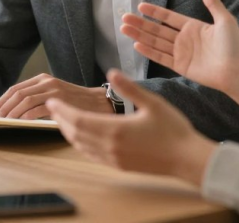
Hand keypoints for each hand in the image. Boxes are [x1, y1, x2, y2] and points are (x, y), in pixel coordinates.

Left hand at [0, 73, 109, 119]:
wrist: (99, 103)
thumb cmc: (75, 103)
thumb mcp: (54, 94)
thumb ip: (37, 98)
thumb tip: (14, 112)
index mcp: (42, 79)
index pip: (15, 89)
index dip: (1, 100)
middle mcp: (46, 82)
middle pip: (16, 93)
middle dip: (2, 107)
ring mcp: (52, 90)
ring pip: (24, 100)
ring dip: (10, 113)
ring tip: (3, 122)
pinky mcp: (59, 101)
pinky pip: (36, 109)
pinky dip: (24, 117)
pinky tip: (18, 124)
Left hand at [46, 69, 215, 186]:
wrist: (187, 159)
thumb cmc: (173, 129)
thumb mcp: (153, 102)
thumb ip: (129, 88)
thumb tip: (111, 73)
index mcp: (115, 130)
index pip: (78, 120)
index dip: (62, 111)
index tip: (51, 102)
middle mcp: (110, 147)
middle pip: (75, 134)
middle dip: (61, 121)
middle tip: (53, 109)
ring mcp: (114, 159)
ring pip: (81, 147)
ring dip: (70, 133)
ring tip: (64, 120)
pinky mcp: (119, 166)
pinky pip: (92, 156)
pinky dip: (82, 145)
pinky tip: (83, 137)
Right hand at [121, 0, 238, 94]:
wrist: (236, 71)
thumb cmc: (234, 46)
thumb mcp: (225, 20)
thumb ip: (212, 3)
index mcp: (193, 27)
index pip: (168, 17)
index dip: (154, 12)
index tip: (140, 6)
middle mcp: (184, 39)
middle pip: (157, 29)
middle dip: (140, 24)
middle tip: (124, 17)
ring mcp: (181, 53)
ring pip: (155, 42)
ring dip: (140, 35)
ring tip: (124, 29)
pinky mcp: (180, 66)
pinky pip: (161, 57)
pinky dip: (149, 51)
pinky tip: (137, 44)